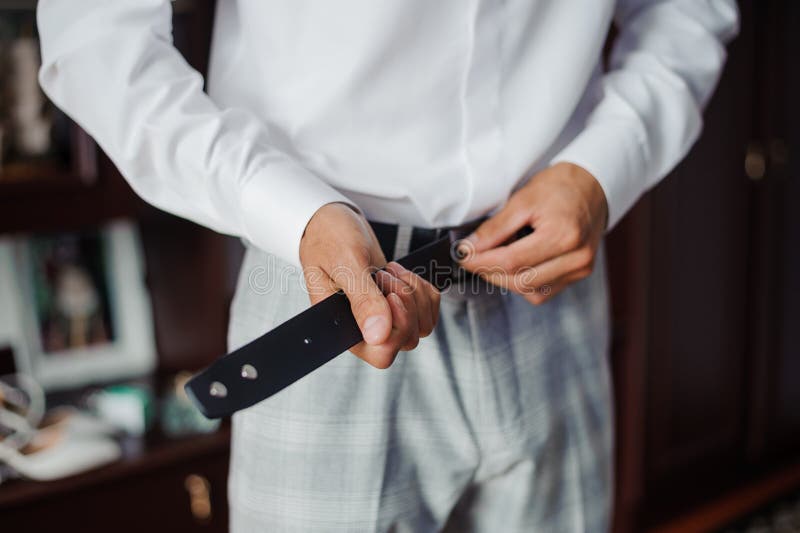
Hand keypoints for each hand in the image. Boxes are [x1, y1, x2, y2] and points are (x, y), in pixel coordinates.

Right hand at [299, 203, 440, 367]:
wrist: (334, 223)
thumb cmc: (329, 238)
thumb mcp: (345, 264)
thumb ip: (362, 299)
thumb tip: (378, 334)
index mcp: (343, 327)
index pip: (381, 354)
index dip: (396, 327)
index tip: (389, 295)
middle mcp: (364, 328)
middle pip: (407, 339)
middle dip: (405, 303)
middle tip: (383, 276)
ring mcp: (383, 319)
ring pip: (421, 325)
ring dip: (415, 294)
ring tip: (389, 272)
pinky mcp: (399, 306)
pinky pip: (428, 310)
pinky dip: (423, 289)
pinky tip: (401, 274)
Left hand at [459, 162, 607, 304]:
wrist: (592, 186)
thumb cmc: (558, 187)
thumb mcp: (523, 199)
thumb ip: (495, 228)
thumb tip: (469, 249)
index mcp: (563, 235)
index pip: (512, 260)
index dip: (481, 262)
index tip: (462, 256)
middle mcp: (576, 257)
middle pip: (521, 281)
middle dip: (490, 273)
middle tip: (471, 259)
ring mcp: (580, 269)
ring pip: (531, 291)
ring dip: (505, 280)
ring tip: (493, 259)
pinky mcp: (579, 274)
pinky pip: (544, 291)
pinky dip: (523, 283)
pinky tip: (515, 265)